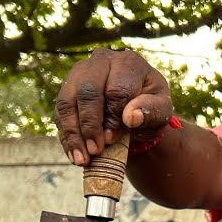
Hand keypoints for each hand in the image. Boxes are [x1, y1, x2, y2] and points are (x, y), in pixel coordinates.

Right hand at [54, 47, 175, 165]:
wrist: (135, 108)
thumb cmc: (150, 107)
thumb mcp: (161, 110)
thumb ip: (150, 112)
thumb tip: (130, 117)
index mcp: (128, 62)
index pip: (117, 89)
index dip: (113, 117)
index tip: (112, 139)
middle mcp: (100, 61)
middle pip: (87, 90)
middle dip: (90, 124)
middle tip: (96, 150)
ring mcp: (79, 74)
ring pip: (67, 101)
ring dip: (73, 133)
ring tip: (82, 159)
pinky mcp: (67, 91)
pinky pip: (60, 114)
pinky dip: (66, 137)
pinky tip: (76, 156)